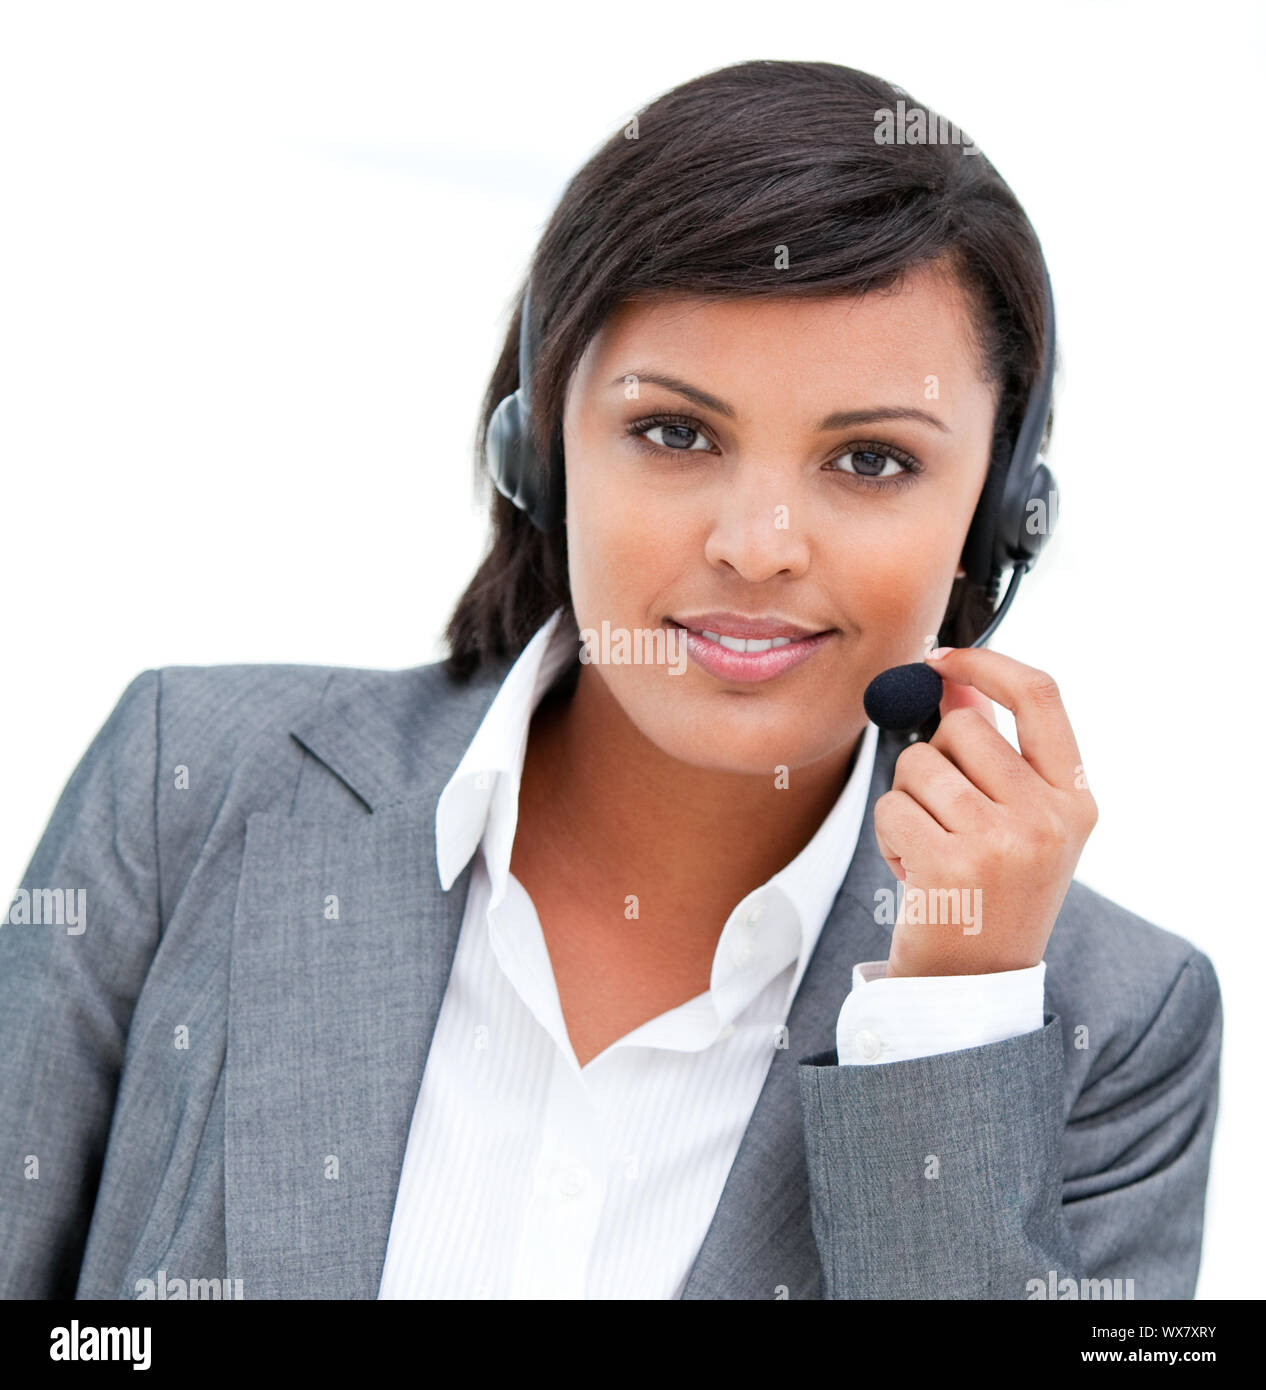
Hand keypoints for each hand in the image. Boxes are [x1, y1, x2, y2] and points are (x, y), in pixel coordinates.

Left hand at [874, 646, 1097, 977]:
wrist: (972, 985)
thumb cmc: (989, 892)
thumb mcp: (1015, 820)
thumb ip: (993, 749)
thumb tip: (954, 678)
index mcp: (1077, 800)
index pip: (1041, 695)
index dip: (988, 662)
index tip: (943, 659)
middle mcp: (1049, 818)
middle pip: (961, 729)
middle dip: (933, 762)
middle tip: (944, 818)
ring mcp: (1002, 842)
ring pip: (917, 765)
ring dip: (908, 803)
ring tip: (931, 851)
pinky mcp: (950, 865)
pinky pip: (890, 807)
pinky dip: (888, 836)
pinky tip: (915, 875)